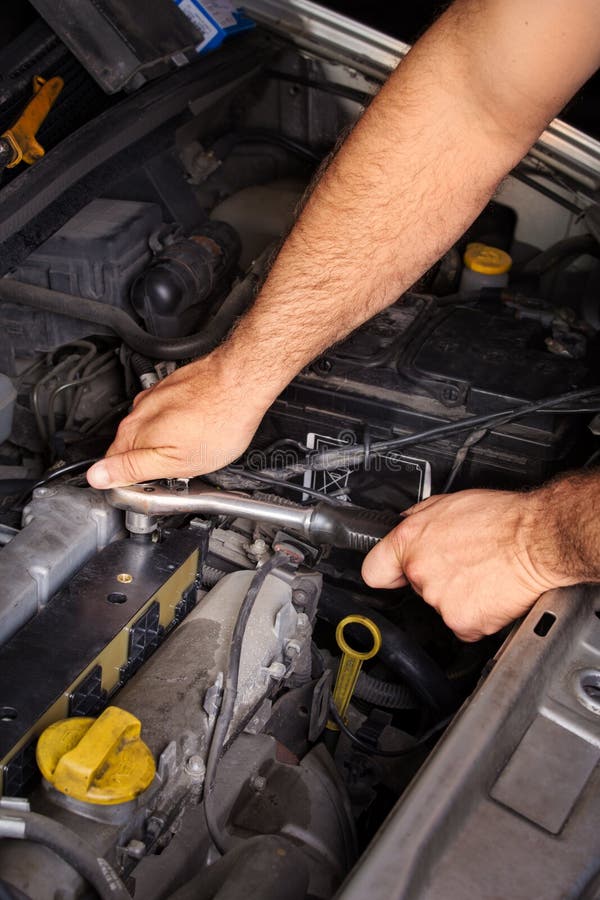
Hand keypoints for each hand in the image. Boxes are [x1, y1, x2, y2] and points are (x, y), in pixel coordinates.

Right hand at [86, 351, 272, 488]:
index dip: (127, 483)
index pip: (111, 466)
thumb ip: (133, 470)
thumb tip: (97, 476)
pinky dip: (177, 424)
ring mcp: (155, 397)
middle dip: (148, 463)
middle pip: (130, 447)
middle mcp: (139, 411)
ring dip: (163, 442)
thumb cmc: (219, 421)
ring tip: (191, 449)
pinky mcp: (171, 388)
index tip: (147, 489)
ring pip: (149, 430)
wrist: (241, 382)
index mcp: (133, 433)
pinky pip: (165, 413)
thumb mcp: (175, 462)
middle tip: (176, 472)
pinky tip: (196, 429)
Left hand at [361, 488, 563, 641]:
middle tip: (463, 563)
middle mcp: (420, 571)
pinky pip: (463, 625)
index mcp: (410, 540)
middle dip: (436, 578)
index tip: (394, 577)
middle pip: (416, 587)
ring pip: (441, 605)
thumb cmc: (501, 518)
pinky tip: (489, 592)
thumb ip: (418, 520)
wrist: (536, 539)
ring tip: (481, 573)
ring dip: (458, 595)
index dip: (387, 574)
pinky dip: (477, 614)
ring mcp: (439, 600)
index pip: (374, 570)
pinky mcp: (462, 622)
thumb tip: (408, 528)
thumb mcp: (448, 503)